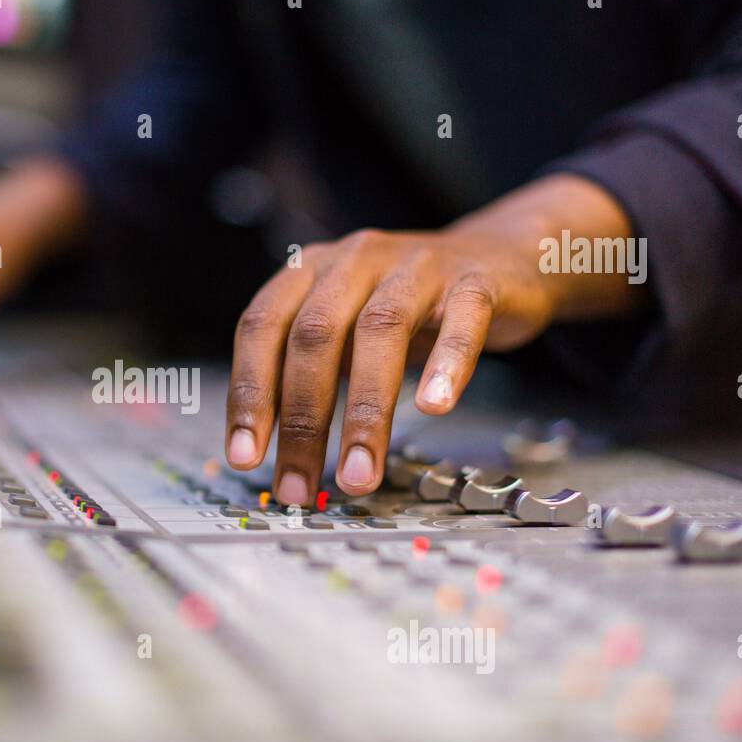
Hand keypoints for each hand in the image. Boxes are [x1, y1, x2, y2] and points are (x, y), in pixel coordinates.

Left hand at [224, 174, 638, 502]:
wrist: (496, 257)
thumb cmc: (405, 306)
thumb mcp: (342, 330)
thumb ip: (304, 375)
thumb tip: (264, 452)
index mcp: (309, 271)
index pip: (261, 328)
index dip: (249, 393)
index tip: (245, 456)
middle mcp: (354, 260)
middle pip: (315, 336)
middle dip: (303, 420)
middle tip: (301, 484)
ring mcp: (415, 266)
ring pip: (380, 331)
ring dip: (364, 412)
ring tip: (358, 472)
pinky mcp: (474, 280)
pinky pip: (460, 320)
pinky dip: (447, 364)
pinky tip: (434, 407)